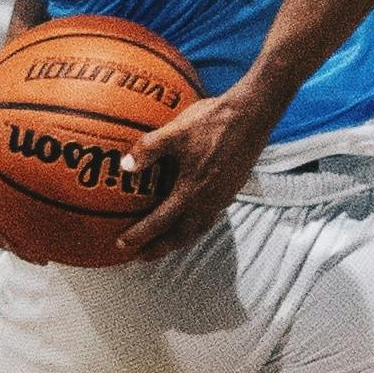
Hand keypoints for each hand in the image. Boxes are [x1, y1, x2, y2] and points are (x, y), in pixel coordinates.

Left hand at [118, 84, 276, 257]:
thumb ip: (148, 149)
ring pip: (198, 229)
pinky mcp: (232, 189)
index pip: (160, 222)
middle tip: (141, 256)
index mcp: (191, 191)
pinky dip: (195, 227)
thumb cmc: (212, 122)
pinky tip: (191, 218)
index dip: (140, 235)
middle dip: (160, 248)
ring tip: (166, 244)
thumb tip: (126, 166)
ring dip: (179, 240)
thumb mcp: (174, 132)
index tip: (122, 244)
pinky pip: (210, 218)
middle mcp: (208, 201)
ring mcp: (222, 197)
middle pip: (181, 236)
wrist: (250, 116)